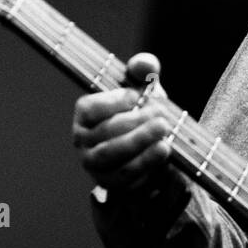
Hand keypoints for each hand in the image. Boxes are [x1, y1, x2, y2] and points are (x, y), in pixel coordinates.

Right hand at [72, 53, 174, 197]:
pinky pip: (125, 175)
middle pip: (104, 132)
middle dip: (134, 122)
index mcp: (85, 115)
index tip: (138, 95)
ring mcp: (95, 165)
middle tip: (161, 116)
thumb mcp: (144, 88)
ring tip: (164, 130)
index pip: (90, 109)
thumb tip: (143, 64)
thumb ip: (144, 70)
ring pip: (112, 155)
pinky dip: (146, 162)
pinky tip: (164, 149)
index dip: (113, 101)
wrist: (150, 148)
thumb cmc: (141, 112)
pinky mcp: (112, 183)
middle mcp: (83, 141)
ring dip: (139, 142)